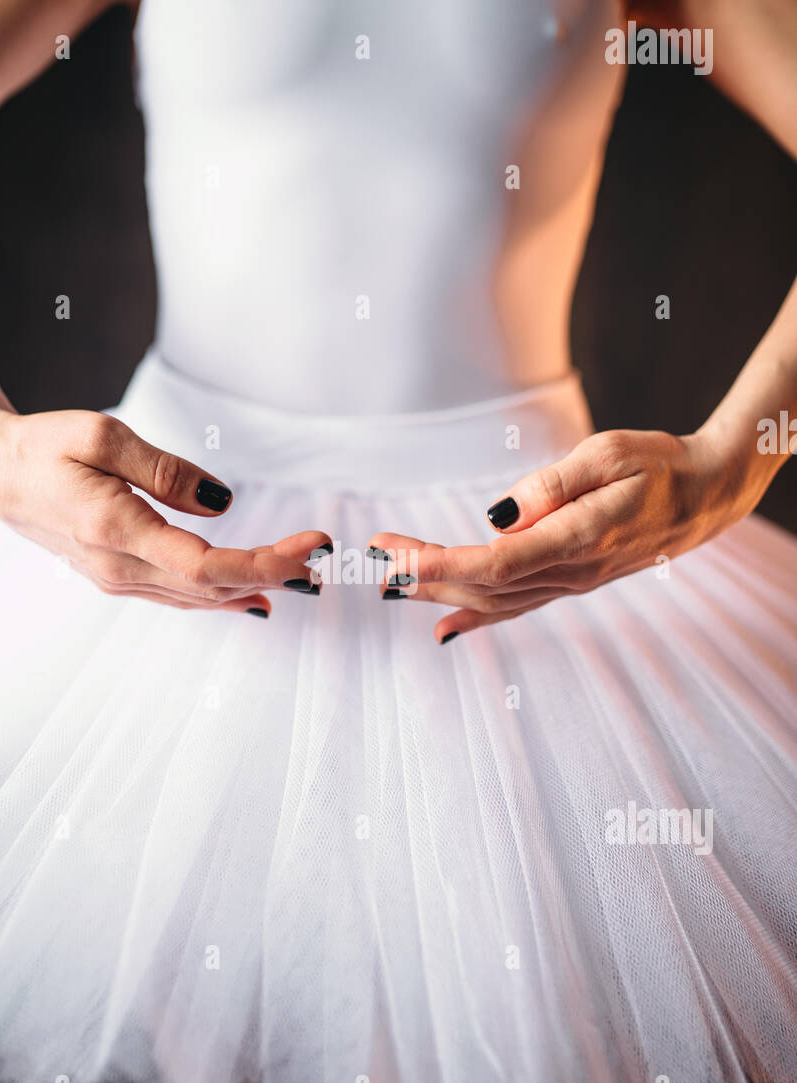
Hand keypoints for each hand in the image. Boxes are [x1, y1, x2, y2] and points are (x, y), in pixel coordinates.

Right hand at [0, 405, 329, 613]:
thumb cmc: (44, 446)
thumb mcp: (102, 435)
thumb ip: (165, 470)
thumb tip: (224, 503)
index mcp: (117, 533)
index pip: (208, 567)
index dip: (268, 561)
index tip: (313, 544)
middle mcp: (120, 569)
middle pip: (213, 587)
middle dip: (275, 573)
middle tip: (322, 555)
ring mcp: (119, 580)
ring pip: (199, 598)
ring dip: (254, 587)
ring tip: (303, 574)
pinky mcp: (119, 578)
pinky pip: (181, 596)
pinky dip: (223, 595)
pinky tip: (254, 597)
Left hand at [368, 428, 749, 642]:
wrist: (707, 497)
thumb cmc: (658, 465)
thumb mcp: (609, 454)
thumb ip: (552, 486)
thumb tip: (497, 515)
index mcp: (578, 538)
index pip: (497, 563)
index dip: (444, 565)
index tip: (399, 557)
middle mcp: (570, 572)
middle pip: (484, 585)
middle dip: (424, 573)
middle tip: (375, 553)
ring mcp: (570, 584)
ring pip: (493, 600)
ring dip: (438, 591)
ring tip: (388, 579)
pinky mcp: (569, 583)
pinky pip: (514, 609)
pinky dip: (475, 619)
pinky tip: (442, 628)